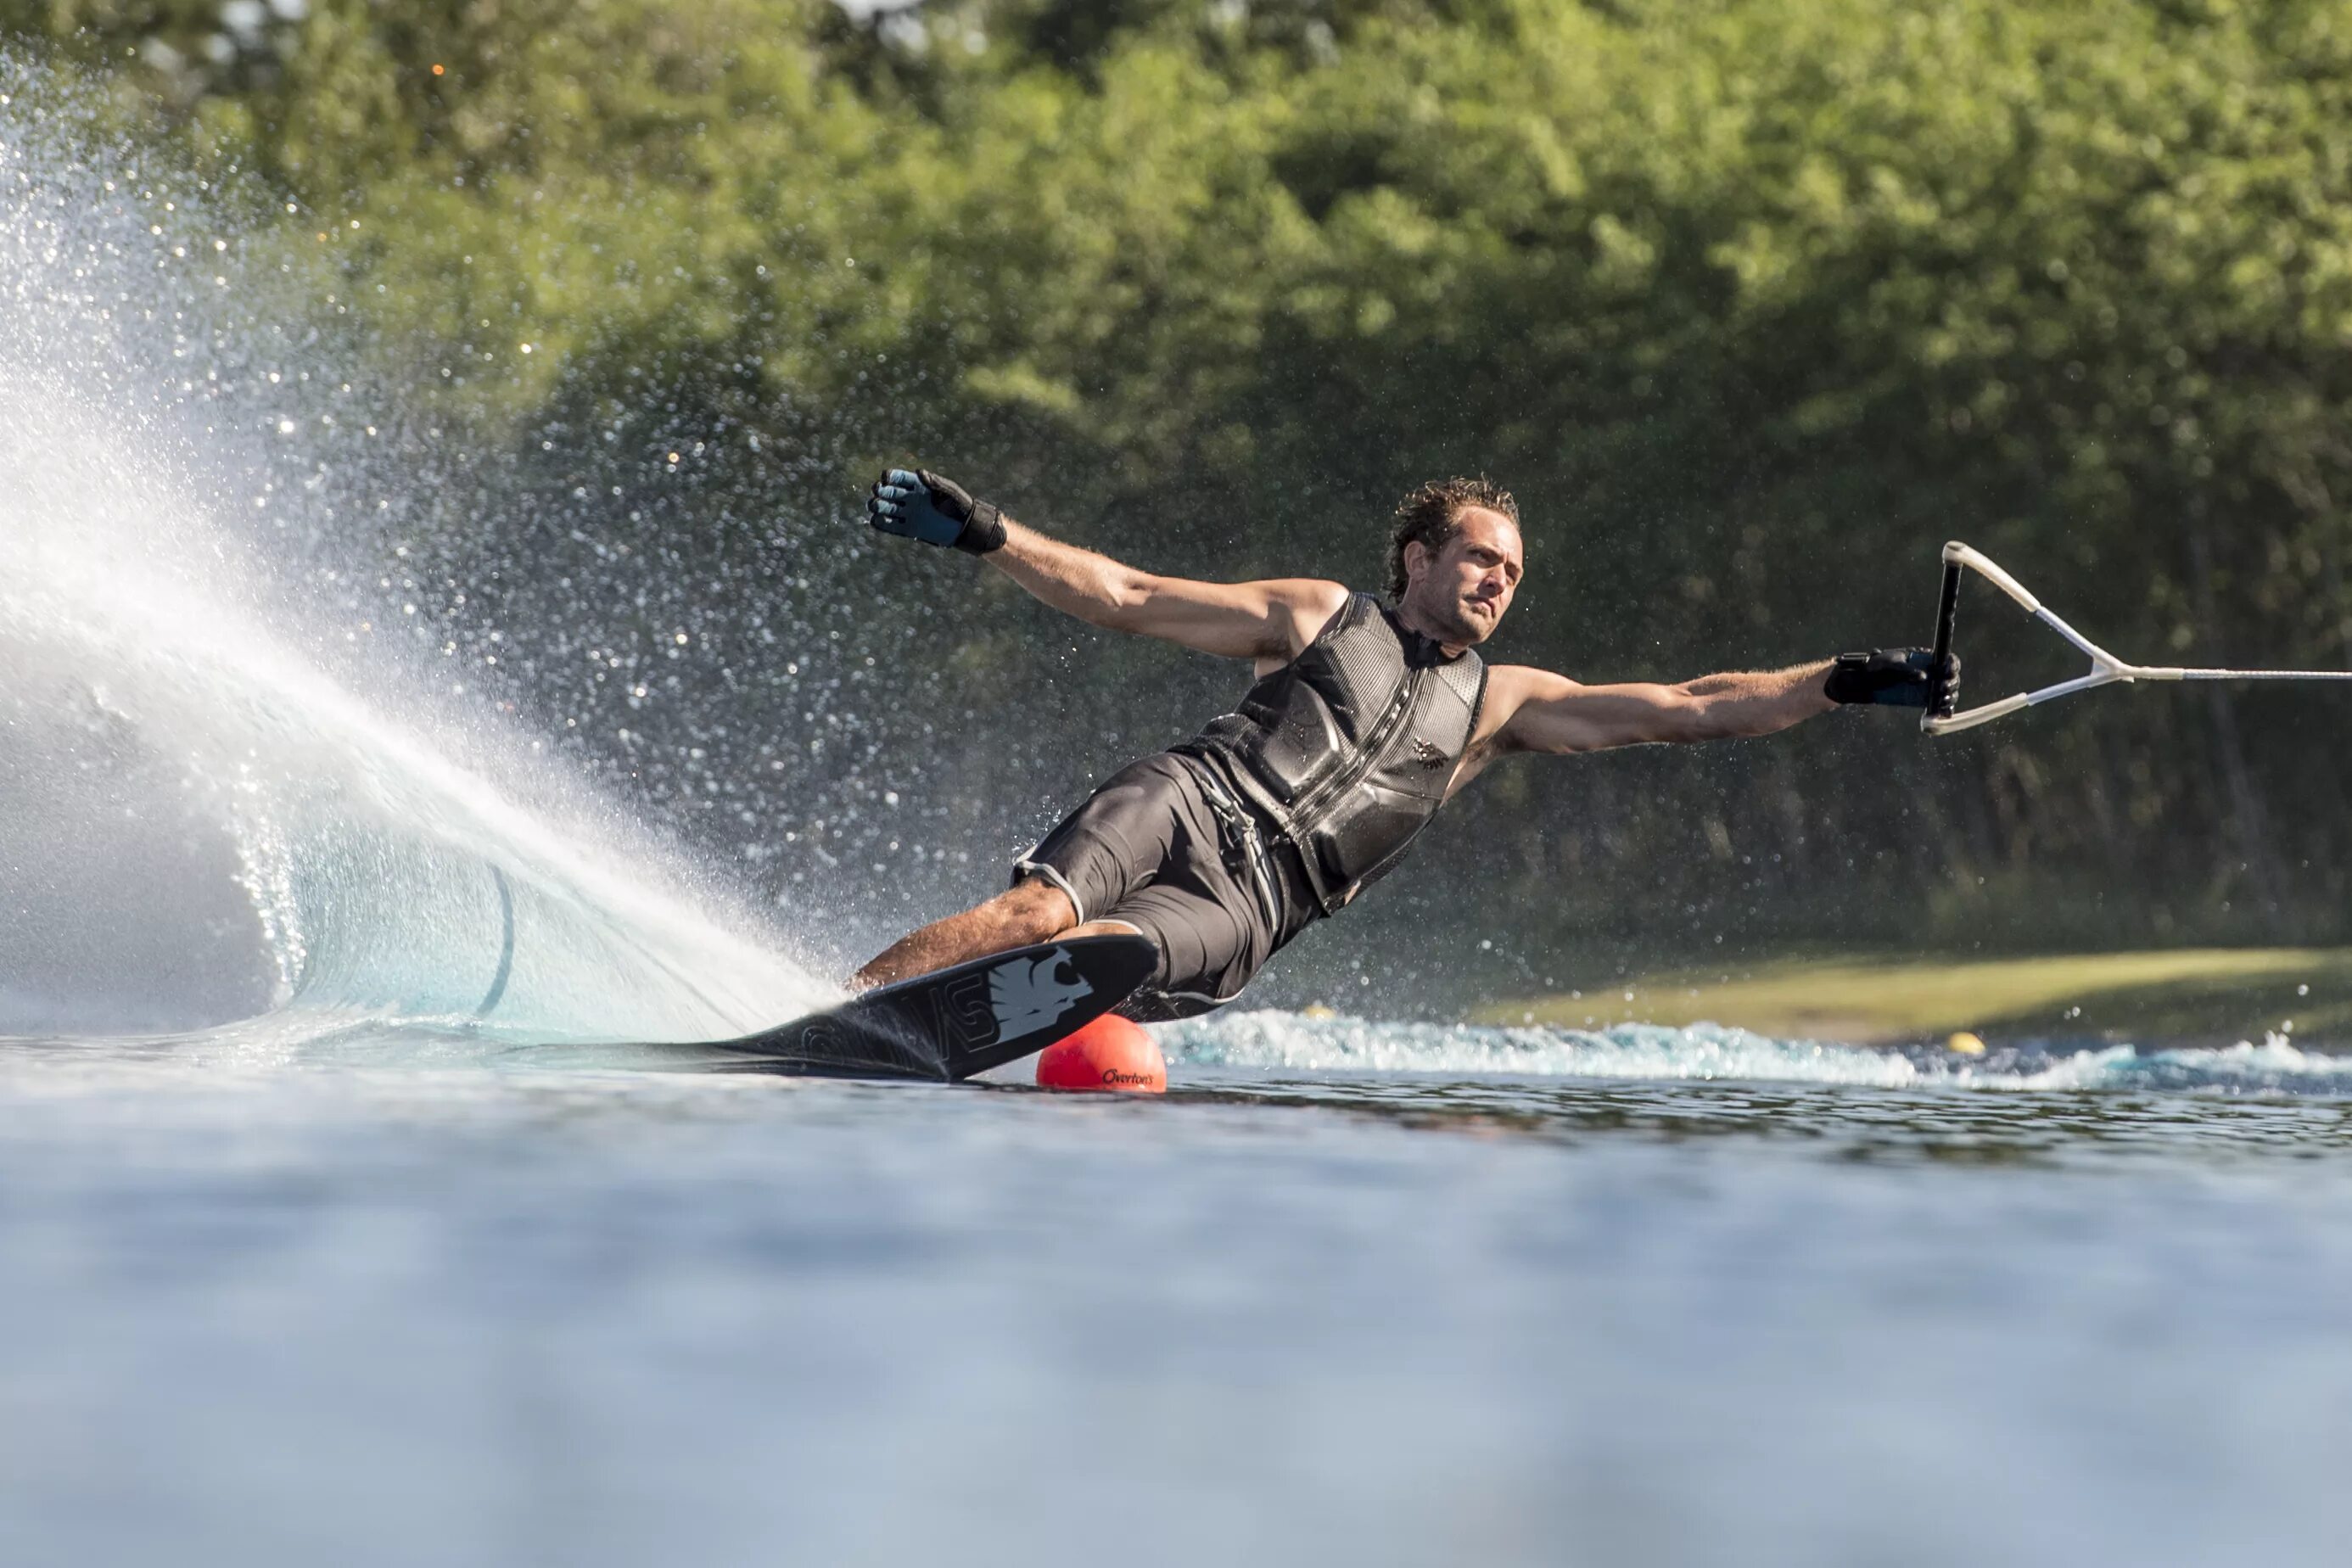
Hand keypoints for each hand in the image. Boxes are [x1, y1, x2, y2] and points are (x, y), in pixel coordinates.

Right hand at [864, 467, 1006, 554]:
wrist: (967, 527)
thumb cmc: (961, 505)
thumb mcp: (950, 491)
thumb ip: (935, 482)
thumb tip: (919, 471)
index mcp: (918, 485)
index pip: (898, 478)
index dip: (889, 476)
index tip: (885, 477)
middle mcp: (910, 498)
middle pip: (888, 492)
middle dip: (880, 491)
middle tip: (878, 492)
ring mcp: (908, 514)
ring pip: (886, 508)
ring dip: (877, 506)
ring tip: (874, 506)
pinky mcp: (909, 529)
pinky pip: (891, 526)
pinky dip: (881, 524)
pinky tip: (875, 520)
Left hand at [1824, 648, 1960, 712]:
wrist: (1864, 683)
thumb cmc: (1876, 668)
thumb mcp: (1890, 665)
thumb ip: (1906, 670)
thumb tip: (1922, 677)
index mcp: (1924, 657)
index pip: (1946, 659)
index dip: (1952, 664)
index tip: (1950, 671)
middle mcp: (1929, 671)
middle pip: (1950, 677)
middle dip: (1951, 683)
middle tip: (1943, 688)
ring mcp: (1926, 686)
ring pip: (1947, 692)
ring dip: (1950, 697)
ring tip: (1943, 701)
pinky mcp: (1921, 698)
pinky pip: (1937, 704)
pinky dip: (1943, 709)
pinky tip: (1945, 713)